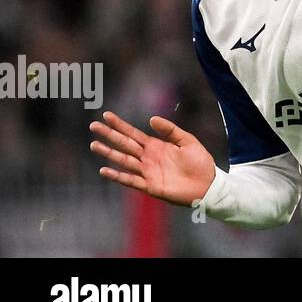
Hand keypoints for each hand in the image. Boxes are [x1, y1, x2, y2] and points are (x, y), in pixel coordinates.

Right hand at [90, 111, 215, 205]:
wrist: (207, 184)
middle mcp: (148, 157)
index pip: (133, 133)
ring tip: (94, 144)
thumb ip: (170, 130)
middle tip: (93, 125)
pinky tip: (104, 170)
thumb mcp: (187, 141)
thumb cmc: (199, 162)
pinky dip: (117, 175)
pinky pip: (130, 180)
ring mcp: (147, 171)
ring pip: (123, 160)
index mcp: (156, 145)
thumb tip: (151, 118)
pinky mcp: (150, 186)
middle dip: (109, 135)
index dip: (120, 125)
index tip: (106, 115)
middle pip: (124, 144)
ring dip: (108, 152)